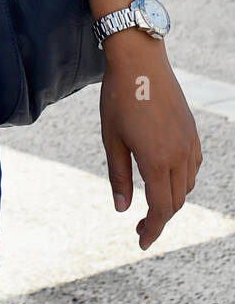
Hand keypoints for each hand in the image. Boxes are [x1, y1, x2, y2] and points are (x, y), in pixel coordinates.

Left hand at [99, 30, 202, 250]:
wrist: (139, 60)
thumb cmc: (119, 97)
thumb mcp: (111, 138)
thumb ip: (119, 175)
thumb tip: (123, 208)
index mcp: (157, 160)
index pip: (161, 209)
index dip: (152, 229)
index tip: (141, 242)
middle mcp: (179, 155)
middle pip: (176, 201)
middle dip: (160, 218)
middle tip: (140, 226)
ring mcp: (189, 143)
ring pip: (187, 185)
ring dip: (172, 199)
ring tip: (151, 203)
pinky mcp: (192, 132)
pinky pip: (193, 166)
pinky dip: (182, 180)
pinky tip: (165, 177)